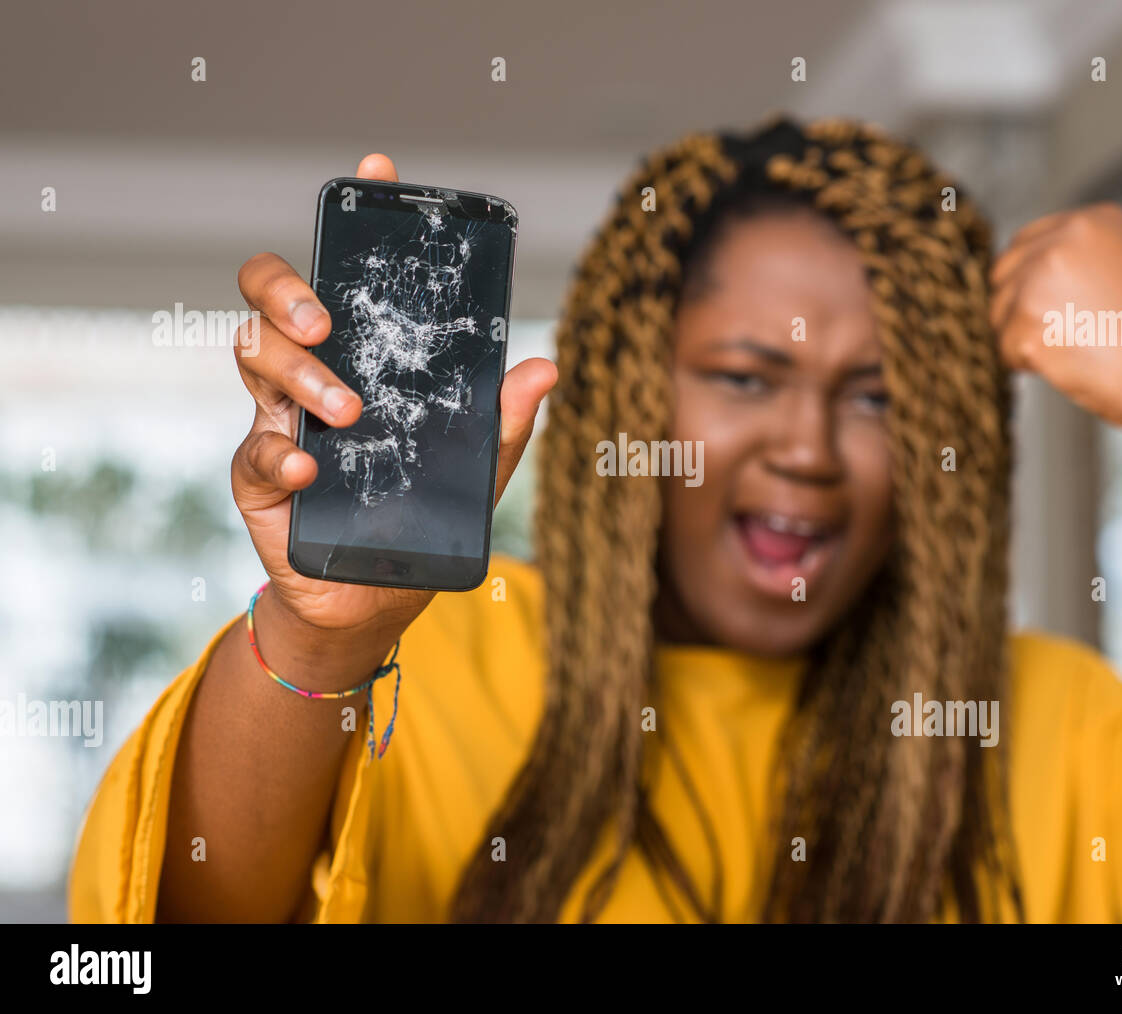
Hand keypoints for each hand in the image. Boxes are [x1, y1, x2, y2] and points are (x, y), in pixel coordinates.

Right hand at [230, 153, 555, 638]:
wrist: (375, 597)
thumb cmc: (421, 514)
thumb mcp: (477, 467)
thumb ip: (504, 420)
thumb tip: (545, 367)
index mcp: (361, 358)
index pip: (346, 274)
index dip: (355, 219)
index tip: (377, 168)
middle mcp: (310, 374)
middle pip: (268, 298)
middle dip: (286, 288)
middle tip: (327, 320)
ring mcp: (276, 420)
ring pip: (251, 356)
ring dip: (300, 376)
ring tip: (349, 413)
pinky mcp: (258, 476)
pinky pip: (252, 451)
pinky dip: (279, 456)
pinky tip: (309, 470)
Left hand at [990, 202, 1121, 445]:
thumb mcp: (1119, 273)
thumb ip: (1071, 261)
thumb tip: (1013, 273)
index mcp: (1094, 220)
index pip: (1023, 243)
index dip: (1029, 282)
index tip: (1057, 308)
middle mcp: (1064, 238)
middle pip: (1002, 274)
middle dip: (1020, 308)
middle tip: (1069, 335)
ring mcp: (1042, 279)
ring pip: (999, 312)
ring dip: (1025, 336)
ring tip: (1079, 347)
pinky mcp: (1027, 323)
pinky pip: (1004, 348)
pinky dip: (1028, 364)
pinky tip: (1072, 364)